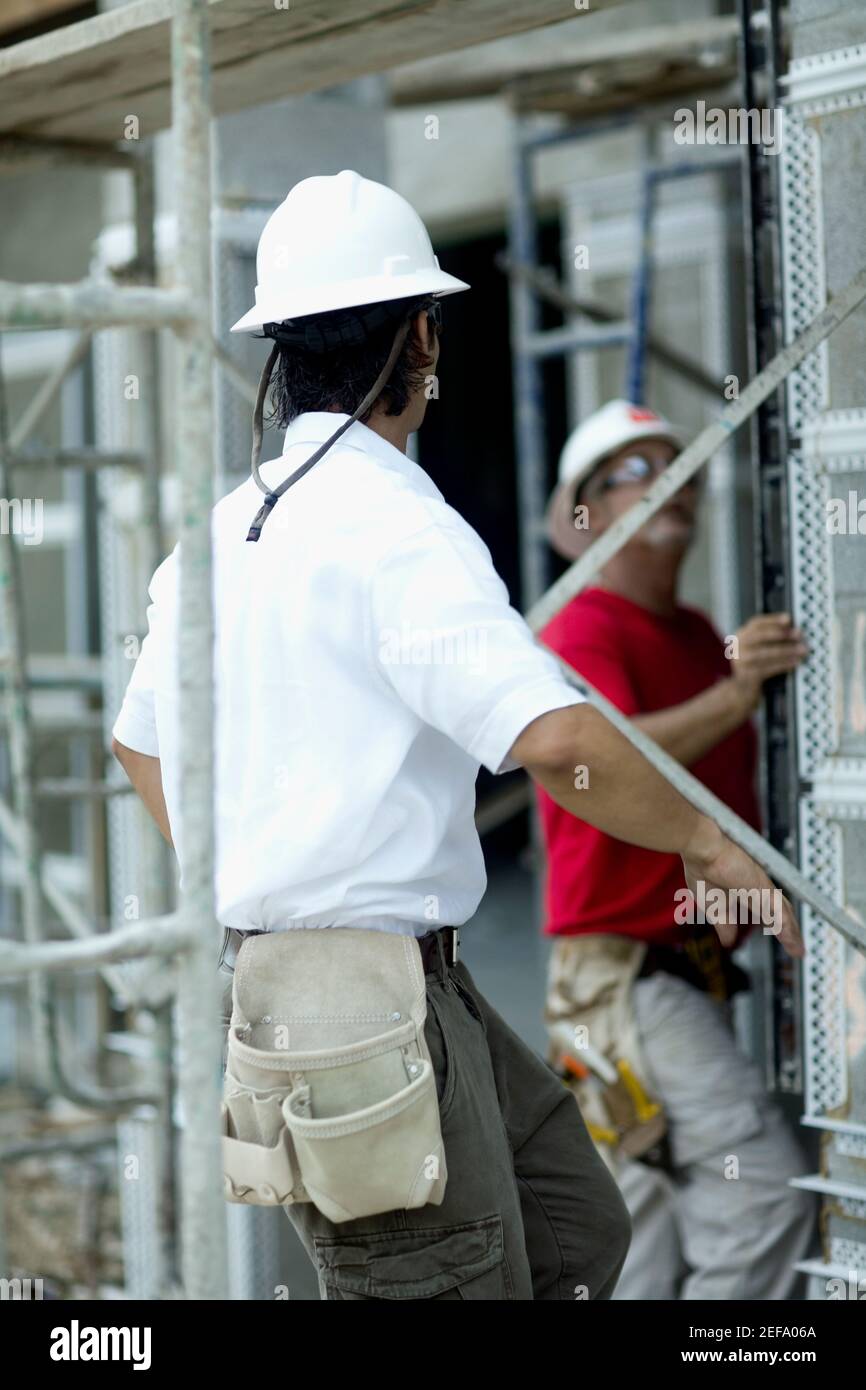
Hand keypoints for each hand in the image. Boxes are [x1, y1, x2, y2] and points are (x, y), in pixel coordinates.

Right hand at [681, 817, 804, 958]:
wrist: (703, 848)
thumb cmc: (702, 867)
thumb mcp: (712, 905)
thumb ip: (724, 923)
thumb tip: (728, 942)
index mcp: (742, 888)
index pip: (762, 909)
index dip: (769, 923)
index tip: (775, 935)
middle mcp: (756, 887)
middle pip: (777, 912)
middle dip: (786, 930)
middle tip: (794, 945)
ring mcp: (762, 888)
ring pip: (783, 914)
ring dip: (791, 934)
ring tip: (798, 950)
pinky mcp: (765, 890)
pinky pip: (782, 915)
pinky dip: (789, 931)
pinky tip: (793, 944)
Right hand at [729, 613, 808, 711]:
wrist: (741, 690)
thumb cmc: (756, 665)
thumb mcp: (758, 648)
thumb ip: (770, 638)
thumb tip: (794, 628)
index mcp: (741, 636)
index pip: (756, 623)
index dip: (773, 619)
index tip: (789, 618)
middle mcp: (737, 647)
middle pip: (759, 636)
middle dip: (781, 634)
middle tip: (799, 634)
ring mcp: (740, 662)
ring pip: (765, 653)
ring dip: (786, 650)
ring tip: (802, 650)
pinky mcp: (746, 676)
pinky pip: (768, 668)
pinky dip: (783, 665)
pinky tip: (795, 662)